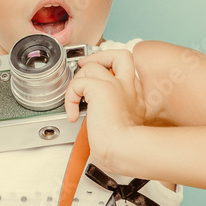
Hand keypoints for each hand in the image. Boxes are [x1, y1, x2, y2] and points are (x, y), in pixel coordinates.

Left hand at [64, 49, 145, 170]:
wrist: (125, 150)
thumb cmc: (124, 148)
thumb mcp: (124, 129)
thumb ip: (114, 118)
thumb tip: (96, 120)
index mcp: (135, 97)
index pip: (126, 74)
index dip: (111, 74)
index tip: (98, 86)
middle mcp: (129, 88)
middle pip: (121, 55)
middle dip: (101, 57)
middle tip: (85, 66)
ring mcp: (116, 85)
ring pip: (92, 66)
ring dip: (78, 81)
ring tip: (75, 101)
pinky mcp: (101, 89)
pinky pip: (78, 83)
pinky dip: (70, 97)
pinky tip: (72, 114)